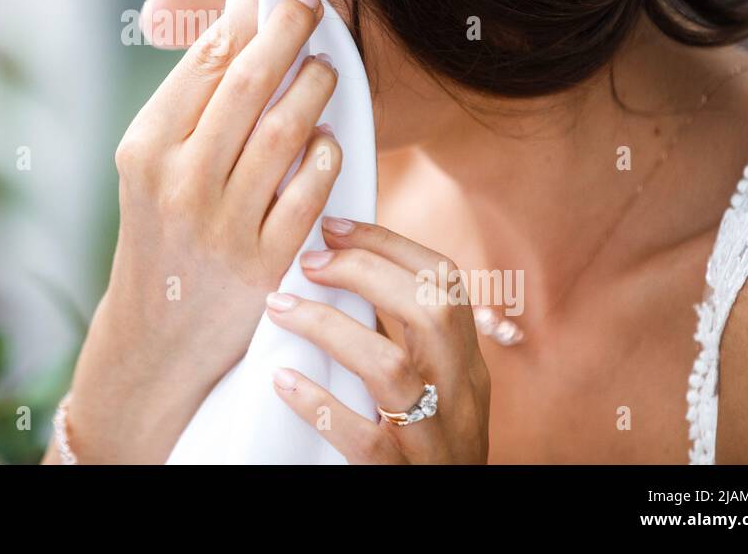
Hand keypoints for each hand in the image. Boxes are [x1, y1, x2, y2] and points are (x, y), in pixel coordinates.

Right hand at [66, 0, 341, 461]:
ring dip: (316, 87)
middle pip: (251, 84)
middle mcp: (180, 182)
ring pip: (287, 131)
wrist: (156, 333)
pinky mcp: (264, 264)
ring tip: (326, 68)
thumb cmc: (161, 230)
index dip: (248, 18)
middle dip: (289, 32)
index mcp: (146, 147)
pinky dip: (326, 155)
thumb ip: (189, 103)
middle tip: (314, 4)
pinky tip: (327, 139)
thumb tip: (239, 21)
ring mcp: (223, 225)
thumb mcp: (151, 165)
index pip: (207, 61)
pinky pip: (310, 192)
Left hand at [266, 218, 490, 463]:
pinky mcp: (400, 476)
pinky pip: (362, 437)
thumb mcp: (437, 389)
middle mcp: (461, 393)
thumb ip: (403, 339)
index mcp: (468, 363)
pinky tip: (283, 382)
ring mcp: (434, 437)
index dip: (389, 243)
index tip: (334, 225)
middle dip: (364, 271)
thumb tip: (342, 272)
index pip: (444, 281)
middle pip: (429, 310)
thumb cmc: (426, 447)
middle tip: (309, 261)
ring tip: (280, 307)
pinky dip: (320, 404)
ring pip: (392, 369)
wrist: (448, 522)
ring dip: (330, 328)